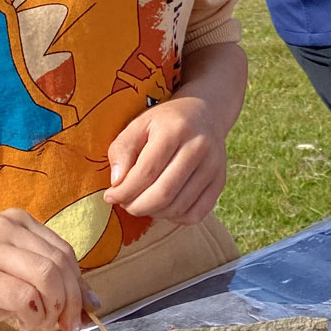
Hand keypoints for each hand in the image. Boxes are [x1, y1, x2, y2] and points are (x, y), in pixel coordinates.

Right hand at [0, 208, 94, 330]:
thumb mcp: (12, 278)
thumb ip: (47, 283)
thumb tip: (92, 303)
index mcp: (17, 222)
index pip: (64, 252)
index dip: (79, 284)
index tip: (84, 311)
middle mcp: (5, 227)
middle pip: (60, 263)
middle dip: (72, 300)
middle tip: (69, 325)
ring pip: (47, 276)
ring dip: (54, 308)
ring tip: (43, 324)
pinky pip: (24, 295)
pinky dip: (34, 315)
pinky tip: (25, 323)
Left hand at [102, 96, 227, 224]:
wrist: (204, 113)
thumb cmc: (165, 122)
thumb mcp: (139, 125)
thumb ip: (122, 150)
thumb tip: (117, 183)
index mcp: (175, 129)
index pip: (146, 172)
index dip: (124, 191)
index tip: (110, 196)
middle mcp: (199, 146)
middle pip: (164, 193)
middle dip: (137, 206)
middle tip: (125, 204)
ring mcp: (213, 166)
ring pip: (178, 207)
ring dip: (153, 213)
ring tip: (142, 203)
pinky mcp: (220, 181)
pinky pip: (195, 214)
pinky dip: (174, 218)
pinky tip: (164, 206)